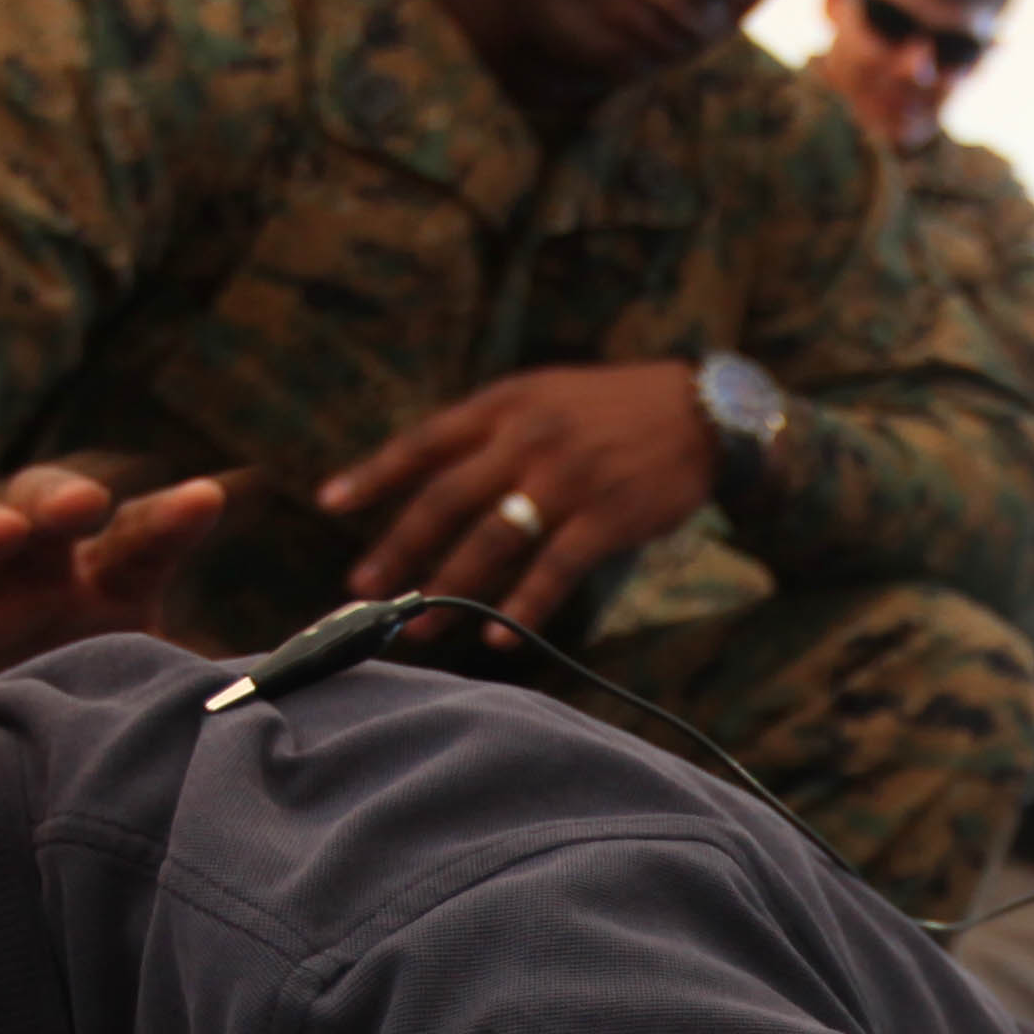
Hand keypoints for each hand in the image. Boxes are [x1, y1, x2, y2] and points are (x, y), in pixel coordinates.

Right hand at [0, 460, 231, 692]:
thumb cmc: (84, 712)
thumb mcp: (148, 698)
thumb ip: (203, 689)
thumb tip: (296, 693)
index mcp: (103, 585)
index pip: (140, 540)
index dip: (170, 519)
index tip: (203, 502)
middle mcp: (32, 573)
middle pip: (47, 508)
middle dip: (64, 497)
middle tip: (87, 506)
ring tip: (1, 535)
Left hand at [315, 363, 718, 650]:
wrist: (704, 414)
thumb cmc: (613, 411)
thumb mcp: (545, 397)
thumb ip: (490, 432)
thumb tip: (427, 481)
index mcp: (506, 405)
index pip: (424, 441)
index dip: (374, 474)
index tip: (329, 503)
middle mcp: (528, 439)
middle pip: (445, 500)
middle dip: (399, 549)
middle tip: (364, 589)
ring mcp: (568, 479)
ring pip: (492, 541)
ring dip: (450, 589)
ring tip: (422, 627)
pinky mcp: (607, 517)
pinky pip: (554, 571)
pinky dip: (523, 608)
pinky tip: (499, 636)